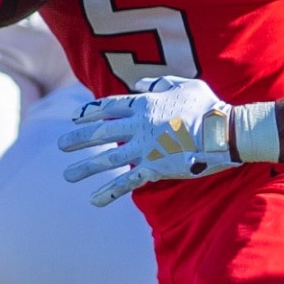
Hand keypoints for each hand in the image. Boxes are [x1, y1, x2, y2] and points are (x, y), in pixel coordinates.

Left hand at [57, 75, 239, 205]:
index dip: (91, 112)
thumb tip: (139, 86)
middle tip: (60, 145)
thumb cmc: (208, 106)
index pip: (111, 107)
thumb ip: (159, 83)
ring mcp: (145, 149)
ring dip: (86, 168)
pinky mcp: (154, 168)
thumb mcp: (184, 84)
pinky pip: (127, 182)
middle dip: (78, 139)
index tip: (75, 116)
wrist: (223, 132)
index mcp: (146, 105)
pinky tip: (94, 200)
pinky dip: (110, 192)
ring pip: (108, 160)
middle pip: (101, 133)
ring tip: (68, 175)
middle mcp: (139, 126)